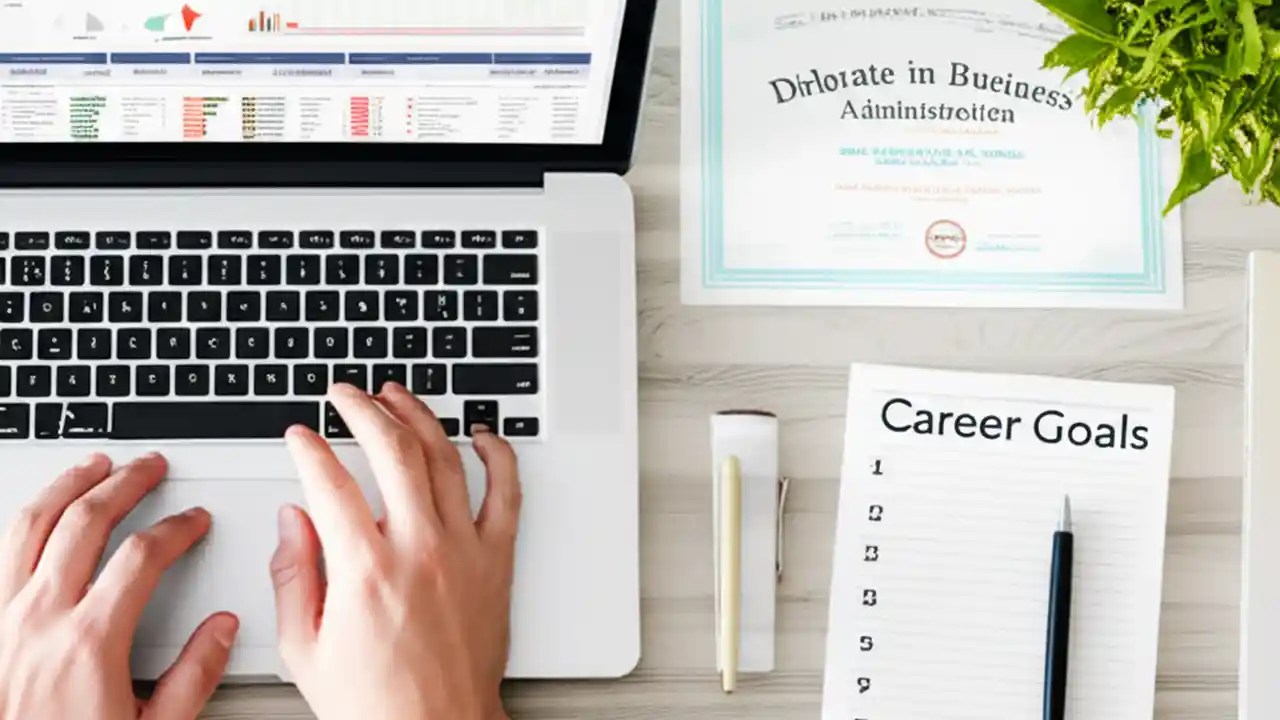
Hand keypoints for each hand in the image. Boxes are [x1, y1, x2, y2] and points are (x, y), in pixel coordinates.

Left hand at [0, 453, 238, 719]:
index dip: (177, 528)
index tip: (194, 521)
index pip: (143, 556)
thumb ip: (192, 678)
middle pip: (84, 522)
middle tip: (148, 468)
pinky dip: (22, 525)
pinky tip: (35, 519)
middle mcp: (37, 619)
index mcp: (89, 642)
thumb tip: (222, 629)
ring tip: (91, 468)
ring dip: (66, 487)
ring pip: (30, 526)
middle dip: (124, 484)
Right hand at [272, 383, 521, 719]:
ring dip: (418, 416)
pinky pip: (506, 492)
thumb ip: (294, 575)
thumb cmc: (376, 703)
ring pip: (445, 458)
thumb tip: (294, 518)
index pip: (330, 481)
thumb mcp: (305, 648)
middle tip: (344, 394)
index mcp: (364, 570)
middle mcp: (418, 549)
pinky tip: (481, 434)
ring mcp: (463, 550)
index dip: (308, 449)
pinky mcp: (496, 560)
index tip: (299, 435)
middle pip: (392, 450)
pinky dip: (497, 455)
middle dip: (362, 409)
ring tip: (396, 396)